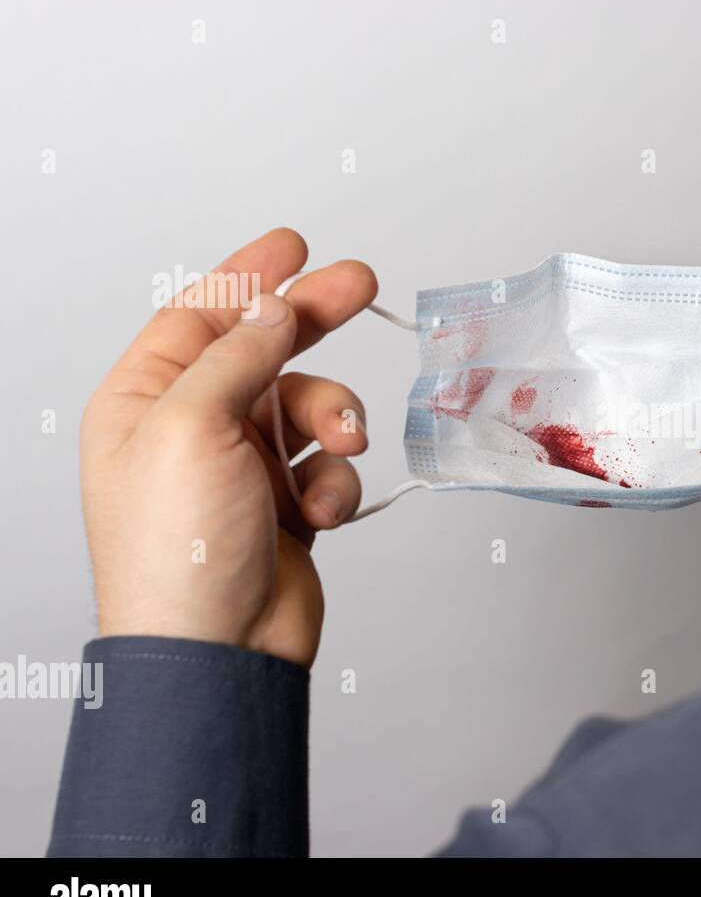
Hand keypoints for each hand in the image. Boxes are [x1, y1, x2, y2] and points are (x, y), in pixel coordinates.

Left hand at [81, 229, 377, 667]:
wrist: (218, 650)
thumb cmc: (176, 551)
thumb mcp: (191, 425)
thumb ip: (239, 354)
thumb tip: (274, 305)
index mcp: (146, 400)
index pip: (199, 315)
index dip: (249, 275)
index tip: (296, 246)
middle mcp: (193, 428)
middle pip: (263, 349)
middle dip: (312, 320)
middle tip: (358, 286)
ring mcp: (242, 468)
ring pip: (309, 408)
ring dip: (334, 418)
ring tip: (341, 441)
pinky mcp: (288, 507)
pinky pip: (328, 467)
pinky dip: (335, 482)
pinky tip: (320, 510)